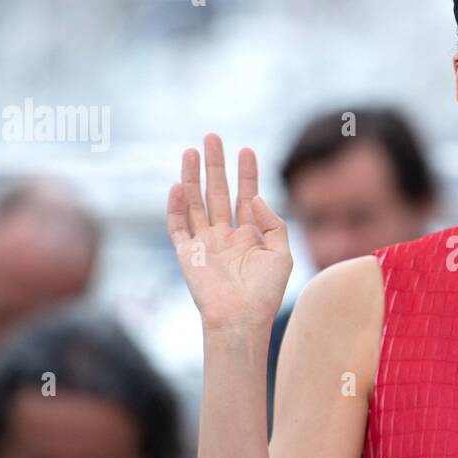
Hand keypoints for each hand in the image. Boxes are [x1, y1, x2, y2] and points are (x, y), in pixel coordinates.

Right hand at [166, 133, 292, 331]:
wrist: (241, 320)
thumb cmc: (265, 293)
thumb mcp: (282, 254)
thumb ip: (273, 222)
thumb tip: (254, 196)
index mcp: (249, 236)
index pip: (246, 195)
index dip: (247, 173)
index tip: (246, 149)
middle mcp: (225, 236)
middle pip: (218, 192)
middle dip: (216, 165)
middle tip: (212, 137)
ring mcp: (205, 243)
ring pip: (195, 202)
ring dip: (193, 176)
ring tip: (192, 150)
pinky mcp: (187, 254)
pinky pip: (177, 226)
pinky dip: (175, 206)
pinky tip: (178, 185)